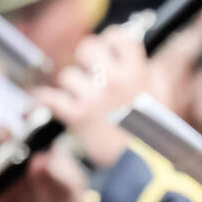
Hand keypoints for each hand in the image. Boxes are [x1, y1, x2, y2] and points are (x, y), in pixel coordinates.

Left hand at [35, 26, 148, 167]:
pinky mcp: (77, 115)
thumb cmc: (154, 132)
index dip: (110, 41)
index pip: (118, 36)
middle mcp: (115, 79)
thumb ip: (154, 71)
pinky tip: (38, 104)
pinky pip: (48, 98)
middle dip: (86, 59)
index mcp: (137, 71)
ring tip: (80, 99)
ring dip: (70, 87)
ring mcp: (94, 96)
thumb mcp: (162, 95)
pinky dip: (40, 101)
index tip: (107, 49)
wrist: (141, 165)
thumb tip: (149, 53)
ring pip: (67, 75)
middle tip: (90, 73)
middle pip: (87, 47)